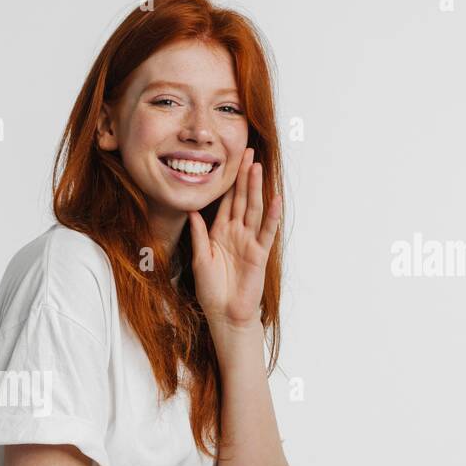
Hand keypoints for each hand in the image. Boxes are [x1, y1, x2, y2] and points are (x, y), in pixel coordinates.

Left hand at [188, 146, 281, 328]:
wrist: (224, 313)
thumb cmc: (211, 290)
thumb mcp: (199, 259)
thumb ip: (198, 234)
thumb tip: (191, 211)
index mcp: (219, 233)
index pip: (225, 202)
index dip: (228, 183)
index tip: (229, 161)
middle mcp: (236, 233)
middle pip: (242, 200)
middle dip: (244, 177)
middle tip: (247, 152)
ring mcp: (249, 242)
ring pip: (254, 210)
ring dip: (256, 189)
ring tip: (257, 167)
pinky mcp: (259, 253)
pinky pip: (266, 231)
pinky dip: (271, 215)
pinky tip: (274, 199)